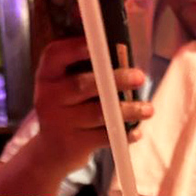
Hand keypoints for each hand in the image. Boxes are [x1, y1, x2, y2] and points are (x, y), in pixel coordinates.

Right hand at [33, 38, 153, 171]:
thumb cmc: (68, 110)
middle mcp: (48, 97)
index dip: (75, 47)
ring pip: (98, 113)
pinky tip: (136, 132)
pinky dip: (123, 134)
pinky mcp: (72, 144)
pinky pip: (103, 137)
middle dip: (115, 79)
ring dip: (128, 110)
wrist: (50, 152)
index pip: (55, 55)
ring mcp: (59, 122)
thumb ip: (86, 70)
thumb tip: (122, 54)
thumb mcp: (65, 87)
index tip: (98, 42)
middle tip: (140, 76)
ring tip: (148, 109)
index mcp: (47, 76)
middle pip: (82, 84)